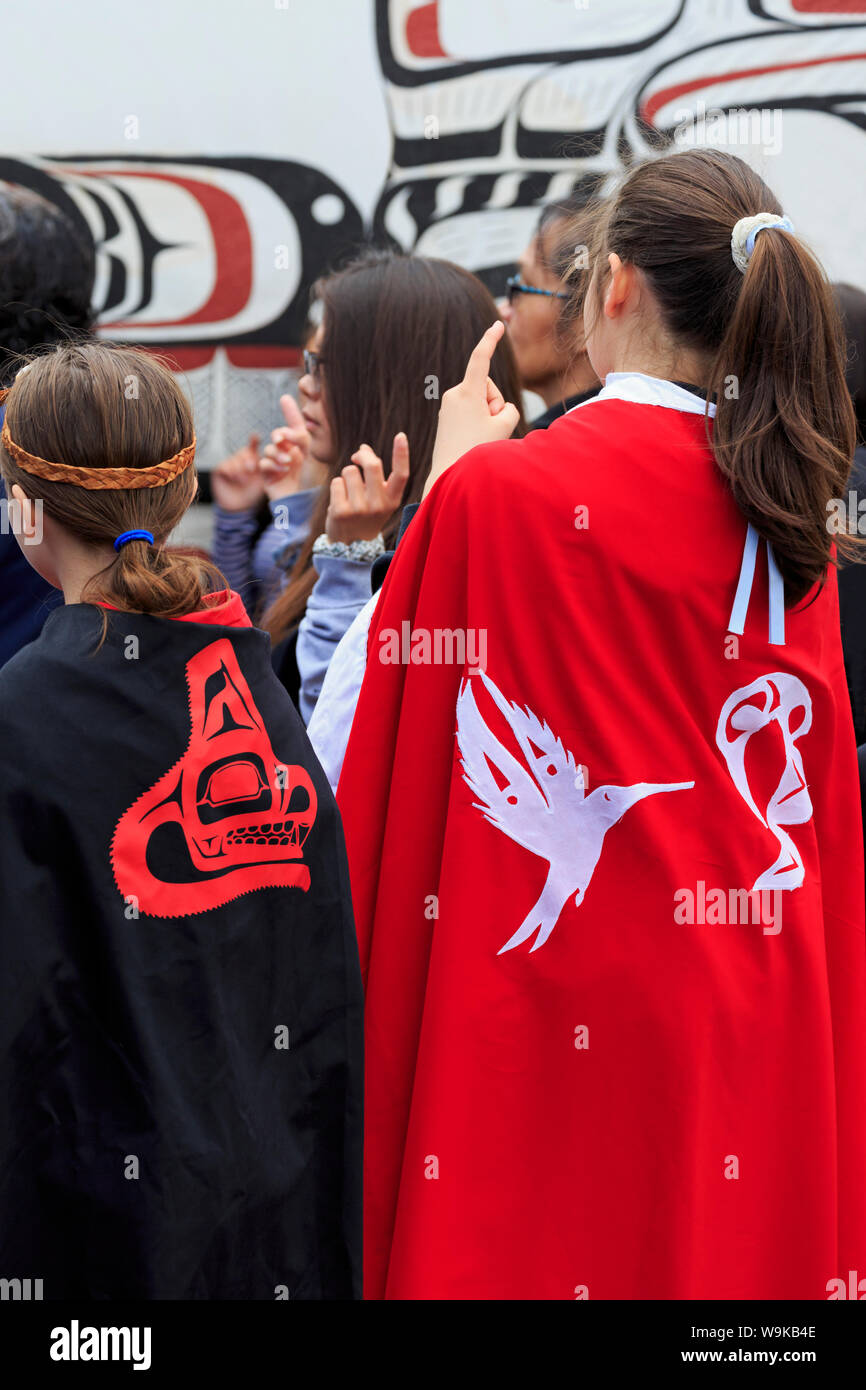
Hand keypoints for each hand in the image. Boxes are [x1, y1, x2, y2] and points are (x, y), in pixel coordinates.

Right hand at [211, 433, 264, 511]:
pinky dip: (230, 473)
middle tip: (252, 468)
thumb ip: (266, 468)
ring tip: (243, 480)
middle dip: (249, 459)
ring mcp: (229, 463)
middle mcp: (240, 459)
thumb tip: (271, 461)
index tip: (255, 436)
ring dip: (240, 470)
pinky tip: (233, 480)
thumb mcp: (262, 480)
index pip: (253, 446)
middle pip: (244, 452)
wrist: (238, 507)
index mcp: (252, 459)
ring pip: (235, 459)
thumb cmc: (253, 494)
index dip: (253, 440)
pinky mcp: (220, 469)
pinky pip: (225, 466)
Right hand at [260, 393, 310, 498]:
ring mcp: (278, 465)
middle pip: (278, 435)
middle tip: (282, 439)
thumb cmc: (312, 481)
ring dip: (277, 453)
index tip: (285, 398)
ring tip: (288, 462)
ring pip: (269, 449)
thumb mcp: (311, 454)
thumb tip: (287, 429)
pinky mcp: (269, 477)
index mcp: (302, 448)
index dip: (290, 412)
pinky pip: (263, 464)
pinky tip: (281, 471)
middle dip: (279, 435)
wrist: (305, 503)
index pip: (295, 426)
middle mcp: (290, 454)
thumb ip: (301, 436)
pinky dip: (271, 465)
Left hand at [325, 433, 409, 543]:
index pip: (401, 475)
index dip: (402, 454)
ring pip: (350, 471)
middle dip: (362, 454)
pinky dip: (337, 486)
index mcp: (392, 500)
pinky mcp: (341, 512)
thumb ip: (376, 476)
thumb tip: (362, 450)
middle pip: (373, 465)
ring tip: (349, 491)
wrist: (350, 545)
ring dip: (347, 475)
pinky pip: (337, 482)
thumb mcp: (379, 499)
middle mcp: (379, 505)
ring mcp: (360, 510)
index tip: (401, 435)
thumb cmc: (366, 514)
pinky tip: (340, 500)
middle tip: (357, 456)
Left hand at [423, 320, 519, 498]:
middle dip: (494, 404)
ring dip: (487, 416)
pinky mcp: (446, 417)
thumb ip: (508, 409)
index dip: (491, 340)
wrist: (448, 475)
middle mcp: (454, 394)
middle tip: (490, 429)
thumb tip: (497, 409)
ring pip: (480, 402)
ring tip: (479, 437)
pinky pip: (471, 411)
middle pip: (487, 388)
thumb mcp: (504, 426)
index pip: (481, 358)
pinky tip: (472, 439)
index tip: (498, 323)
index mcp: (466, 392)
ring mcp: (448, 406)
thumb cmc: (476, 451)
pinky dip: (477, 422)